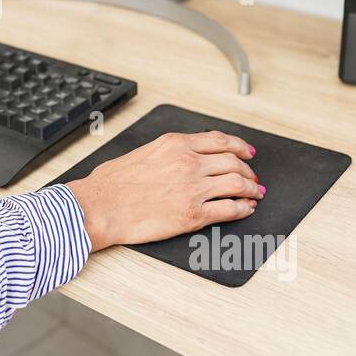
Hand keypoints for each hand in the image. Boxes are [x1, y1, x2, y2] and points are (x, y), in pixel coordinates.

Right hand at [66, 130, 262, 251]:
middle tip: (253, 178)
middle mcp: (188, 163)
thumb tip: (184, 158)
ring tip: (255, 194)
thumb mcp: (143, 152)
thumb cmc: (111, 183)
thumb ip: (168, 152)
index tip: (248, 152)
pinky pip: (229, 210)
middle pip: (233, 162)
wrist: (99, 206)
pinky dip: (243, 209)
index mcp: (175, 145)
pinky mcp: (193, 215)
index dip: (240, 147)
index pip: (220, 141)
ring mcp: (193, 189)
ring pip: (237, 184)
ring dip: (251, 190)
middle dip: (248, 171)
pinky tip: (246, 210)